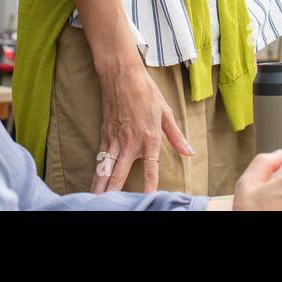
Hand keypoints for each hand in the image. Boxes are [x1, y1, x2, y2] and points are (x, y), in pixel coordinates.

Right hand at [92, 63, 192, 193]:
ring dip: (100, 188)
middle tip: (111, 206)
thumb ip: (176, 136)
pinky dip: (95, 174)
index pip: (150, 169)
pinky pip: (99, 159)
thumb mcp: (166, 112)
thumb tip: (189, 152)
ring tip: (96, 202)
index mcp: (149, 138)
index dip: (149, 187)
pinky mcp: (104, 135)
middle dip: (115, 193)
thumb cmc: (146, 91)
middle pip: (119, 175)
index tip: (148, 201)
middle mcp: (130, 143)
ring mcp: (114, 140)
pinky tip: (93, 185)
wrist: (122, 75)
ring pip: (104, 170)